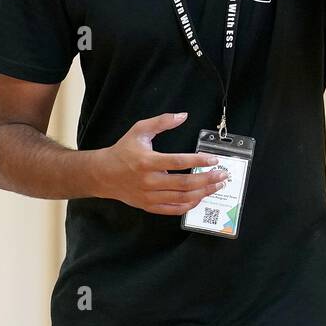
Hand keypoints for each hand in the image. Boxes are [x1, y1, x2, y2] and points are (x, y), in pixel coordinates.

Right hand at [92, 112, 225, 215]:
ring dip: (203, 193)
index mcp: (147, 161)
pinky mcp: (148, 206)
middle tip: (223, 175)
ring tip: (217, 186)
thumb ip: (161, 122)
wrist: (103, 174)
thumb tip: (183, 116)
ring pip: (181, 198)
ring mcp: (149, 196)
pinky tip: (200, 197)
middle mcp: (149, 181)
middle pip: (184, 183)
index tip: (214, 159)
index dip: (198, 160)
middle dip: (207, 179)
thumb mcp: (139, 130)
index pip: (178, 162)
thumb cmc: (123, 151)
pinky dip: (189, 205)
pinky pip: (173, 209)